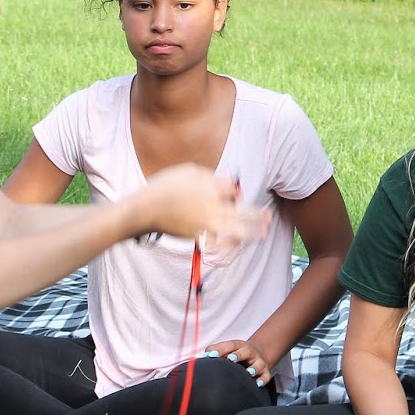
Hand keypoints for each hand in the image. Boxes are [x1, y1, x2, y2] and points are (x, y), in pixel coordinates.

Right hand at [135, 165, 261, 243]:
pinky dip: (228, 243)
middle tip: (268, 216)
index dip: (234, 191)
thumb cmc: (166, 186)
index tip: (232, 193)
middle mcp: (212, 208)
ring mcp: (206, 224)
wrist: (145, 210)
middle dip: (257, 214)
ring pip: (235, 231)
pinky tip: (236, 243)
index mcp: (212, 189)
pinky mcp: (198, 236)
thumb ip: (211, 176)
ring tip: (264, 234)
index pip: (233, 191)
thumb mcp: (189, 171)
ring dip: (251, 232)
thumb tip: (228, 184)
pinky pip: (218, 241)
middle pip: (242, 212)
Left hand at [204, 340, 272, 386]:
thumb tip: (200, 357)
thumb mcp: (227, 348)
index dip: (220, 349)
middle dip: (238, 355)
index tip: (211, 355)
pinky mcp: (265, 371)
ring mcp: (258, 361)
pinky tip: (258, 384)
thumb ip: (214, 351)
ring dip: (254, 368)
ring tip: (249, 372)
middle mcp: (249, 352)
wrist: (257, 354)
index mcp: (238, 346)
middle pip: (245, 352)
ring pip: (258, 364)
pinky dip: (263, 380)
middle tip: (230, 359)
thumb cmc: (236, 353)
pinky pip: (266, 376)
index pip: (229, 345)